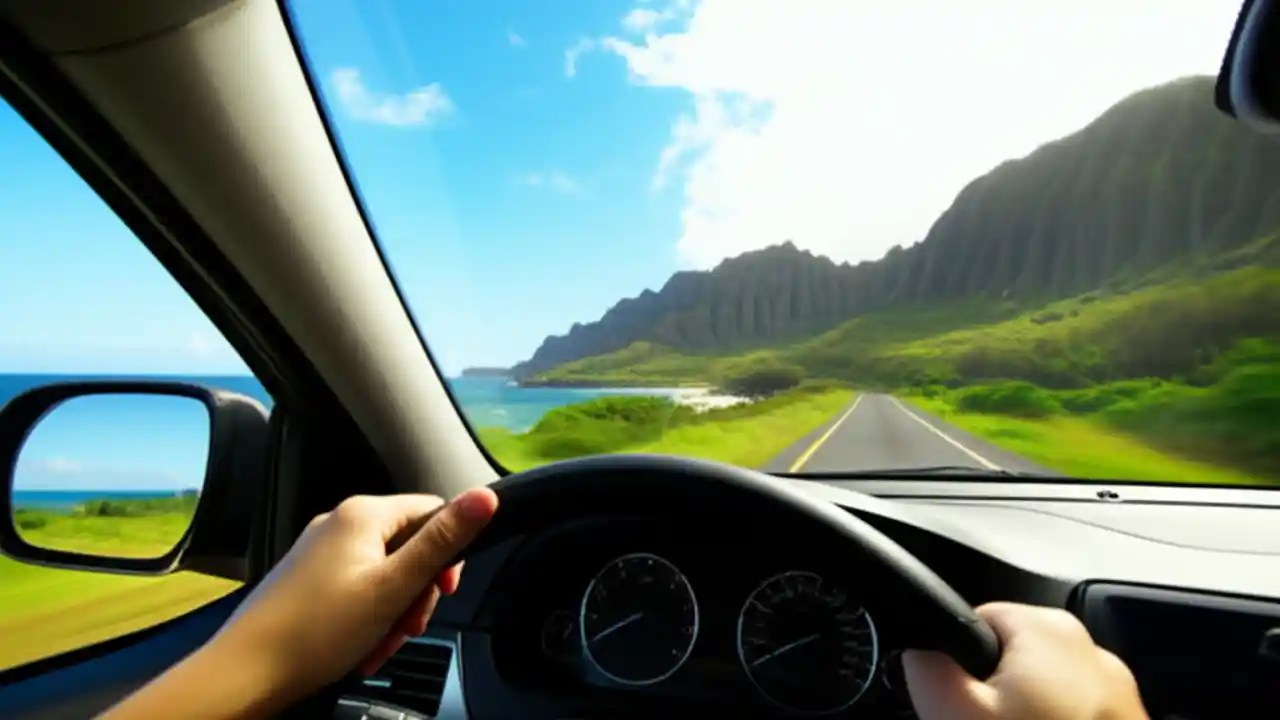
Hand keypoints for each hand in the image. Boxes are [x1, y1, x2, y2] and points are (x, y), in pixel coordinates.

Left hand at [103, 488, 497, 718]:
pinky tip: (361, 647)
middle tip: (408, 626)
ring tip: (379, 645)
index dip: (447, 554)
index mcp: (363, 515)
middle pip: (409, 547)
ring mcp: (321, 552)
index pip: (432, 512)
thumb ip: (443, 541)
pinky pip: (358, 590)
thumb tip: (485, 497)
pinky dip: (368, 618)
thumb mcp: (395, 587)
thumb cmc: (317, 632)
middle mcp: (340, 525)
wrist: (246, 673)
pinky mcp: (309, 579)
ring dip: (393, 613)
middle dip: (417, 592)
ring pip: (384, 574)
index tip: (443, 590)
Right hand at [902, 602, 1146, 719]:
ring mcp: (1118, 690)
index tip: (965, 708)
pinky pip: (1076, 716)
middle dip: (997, 696)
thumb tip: (920, 651)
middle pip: (1014, 660)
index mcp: (1046, 627)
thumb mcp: (954, 712)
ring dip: (1030, 717)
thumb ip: (926, 666)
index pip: (978, 624)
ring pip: (1047, 693)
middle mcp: (1090, 648)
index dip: (961, 668)